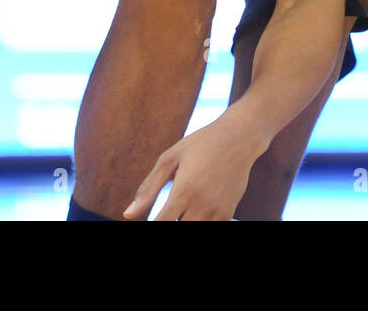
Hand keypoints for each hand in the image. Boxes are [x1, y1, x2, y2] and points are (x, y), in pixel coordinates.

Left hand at [124, 114, 266, 220]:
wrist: (239, 138)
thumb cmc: (201, 144)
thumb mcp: (170, 158)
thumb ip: (148, 188)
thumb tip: (128, 215)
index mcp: (184, 190)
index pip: (162, 223)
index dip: (153, 225)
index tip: (150, 219)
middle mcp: (202, 204)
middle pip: (179, 228)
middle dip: (169, 222)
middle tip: (166, 210)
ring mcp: (218, 211)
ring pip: (194, 229)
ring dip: (183, 221)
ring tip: (180, 207)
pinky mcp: (228, 213)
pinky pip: (210, 228)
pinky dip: (199, 221)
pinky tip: (193, 210)